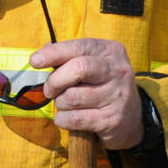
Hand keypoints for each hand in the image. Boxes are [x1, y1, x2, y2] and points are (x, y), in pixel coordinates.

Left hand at [28, 39, 144, 149]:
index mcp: (111, 51)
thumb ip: (68, 56)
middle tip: (49, 90)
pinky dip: (63, 119)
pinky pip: (74, 119)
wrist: (132, 119)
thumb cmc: (102, 86)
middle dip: (55, 80)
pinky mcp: (111, 120)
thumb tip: (41, 53)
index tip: (35, 61)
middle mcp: (118, 71)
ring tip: (65, 104)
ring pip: (72, 97)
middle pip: (78, 68)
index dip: (53, 54)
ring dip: (59, 103)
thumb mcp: (92, 64)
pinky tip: (68, 118)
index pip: (78, 47)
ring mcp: (117, 96)